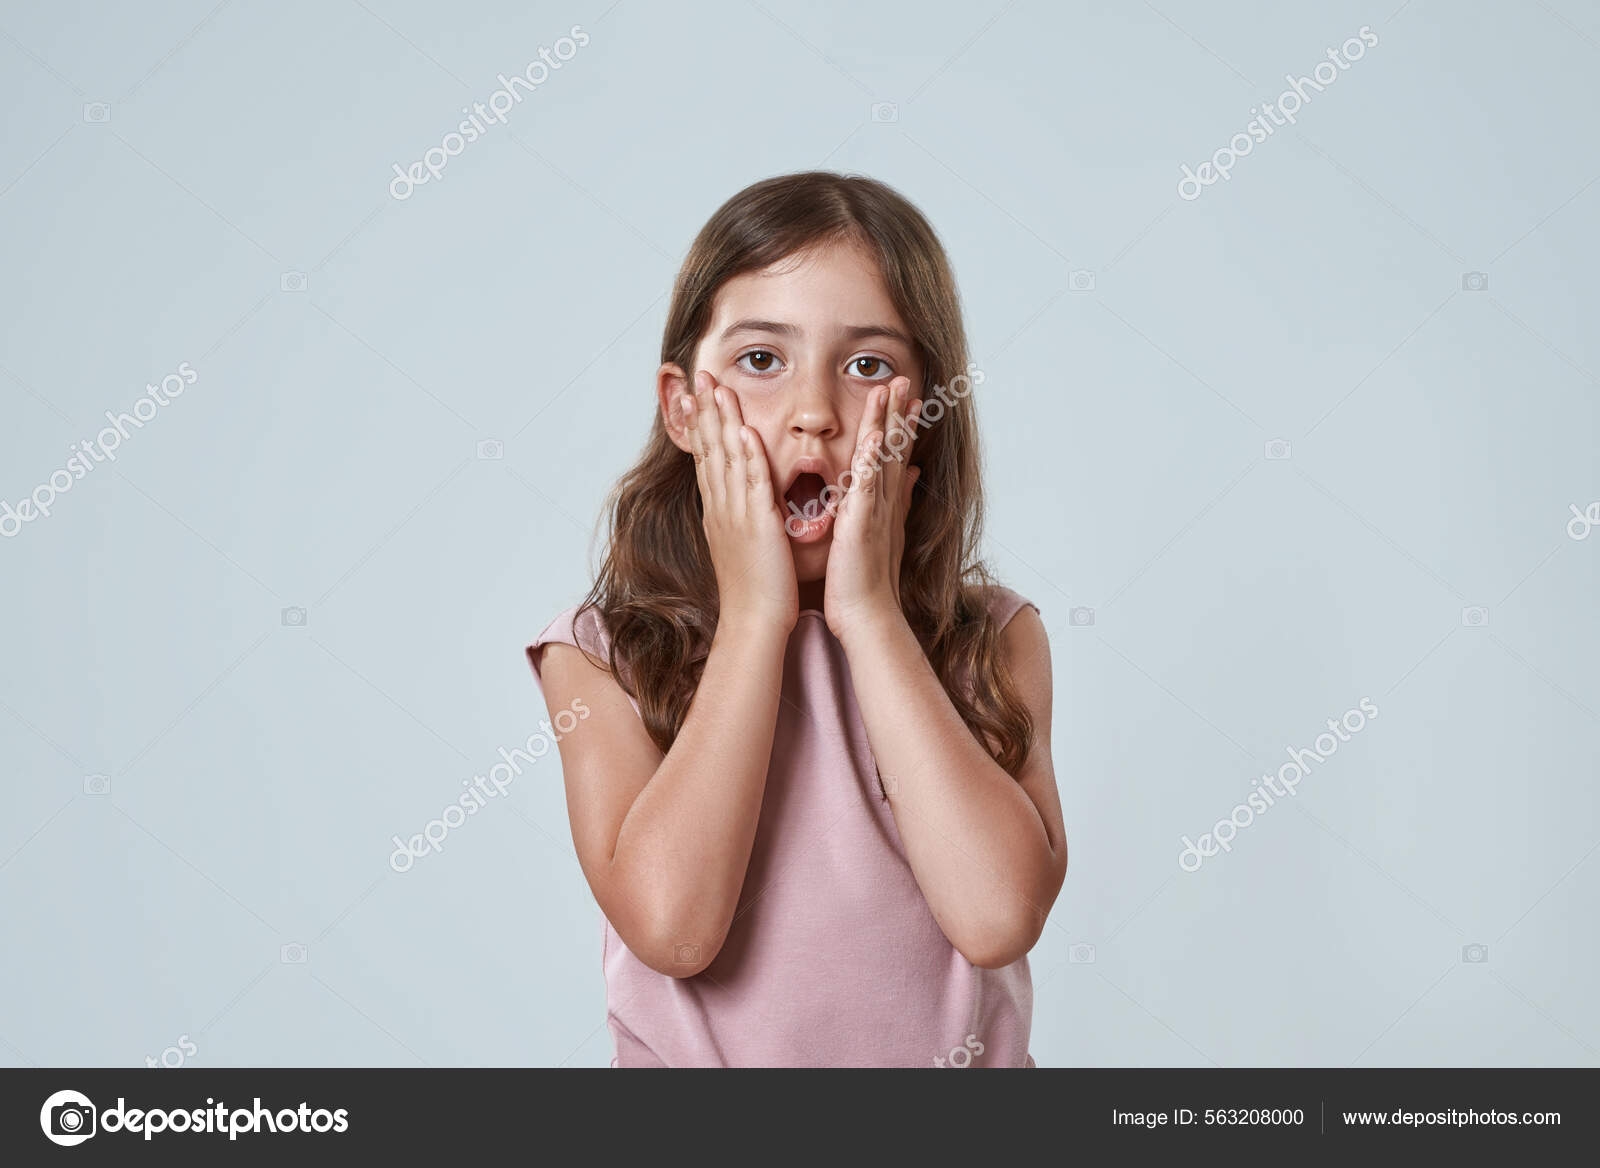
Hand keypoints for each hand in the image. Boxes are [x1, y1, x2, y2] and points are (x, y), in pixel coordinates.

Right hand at [681, 370, 797, 633]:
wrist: (754, 623)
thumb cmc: (755, 591)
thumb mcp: (742, 546)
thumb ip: (741, 520)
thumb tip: (740, 506)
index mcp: (719, 512)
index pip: (706, 459)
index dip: (701, 425)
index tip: (696, 395)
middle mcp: (721, 508)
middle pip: (709, 450)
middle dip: (704, 410)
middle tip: (698, 374)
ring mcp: (736, 515)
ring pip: (727, 459)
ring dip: (722, 421)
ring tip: (716, 387)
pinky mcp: (757, 525)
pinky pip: (752, 484)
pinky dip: (747, 456)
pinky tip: (744, 431)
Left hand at [823, 376, 921, 640]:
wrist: (865, 613)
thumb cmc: (867, 578)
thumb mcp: (884, 531)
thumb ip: (899, 500)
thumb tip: (914, 474)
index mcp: (884, 502)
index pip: (895, 454)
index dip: (901, 423)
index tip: (906, 394)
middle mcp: (886, 501)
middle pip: (894, 447)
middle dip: (898, 411)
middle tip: (903, 377)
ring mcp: (877, 510)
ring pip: (884, 459)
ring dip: (888, 423)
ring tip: (890, 391)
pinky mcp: (863, 522)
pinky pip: (869, 487)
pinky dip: (873, 462)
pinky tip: (876, 438)